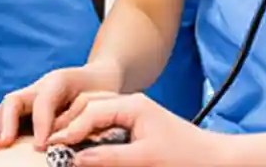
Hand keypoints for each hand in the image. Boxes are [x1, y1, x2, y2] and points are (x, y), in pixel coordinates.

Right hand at [0, 62, 122, 148]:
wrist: (100, 78)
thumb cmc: (100, 90)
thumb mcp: (98, 100)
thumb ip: (80, 118)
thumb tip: (62, 141)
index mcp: (58, 81)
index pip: (43, 102)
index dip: (40, 123)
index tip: (40, 146)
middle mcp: (39, 88)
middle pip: (13, 101)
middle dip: (6, 122)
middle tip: (3, 143)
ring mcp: (30, 97)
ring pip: (7, 108)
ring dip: (0, 127)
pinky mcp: (28, 109)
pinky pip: (9, 116)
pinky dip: (3, 130)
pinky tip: (3, 147)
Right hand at [46, 93, 225, 166]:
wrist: (216, 160)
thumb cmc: (186, 158)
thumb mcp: (144, 159)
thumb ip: (108, 158)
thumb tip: (75, 159)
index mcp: (133, 105)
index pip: (90, 112)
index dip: (69, 131)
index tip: (51, 147)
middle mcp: (132, 104)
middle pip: (89, 105)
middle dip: (69, 123)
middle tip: (49, 143)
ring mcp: (135, 113)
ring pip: (96, 112)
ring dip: (78, 126)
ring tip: (61, 144)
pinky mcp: (138, 126)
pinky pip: (106, 123)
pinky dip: (91, 131)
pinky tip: (84, 144)